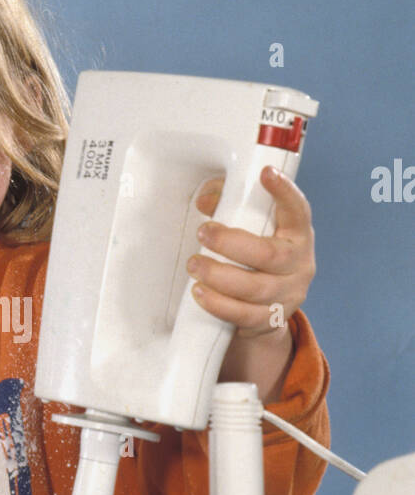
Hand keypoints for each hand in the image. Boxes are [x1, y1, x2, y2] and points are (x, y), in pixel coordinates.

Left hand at [188, 166, 315, 338]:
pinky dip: (218, 305)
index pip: (297, 209)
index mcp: (298, 234)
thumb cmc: (259, 256)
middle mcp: (299, 264)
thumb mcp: (253, 228)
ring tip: (195, 265)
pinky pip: (244, 316)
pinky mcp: (272, 320)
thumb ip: (229, 205)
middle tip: (203, 234)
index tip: (266, 174)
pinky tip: (200, 293)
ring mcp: (288, 295)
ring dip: (218, 276)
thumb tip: (206, 200)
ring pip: (254, 288)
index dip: (284, 192)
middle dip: (230, 243)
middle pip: (269, 254)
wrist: (272, 306)